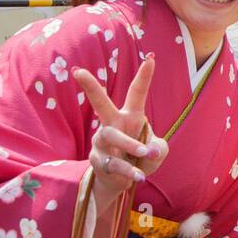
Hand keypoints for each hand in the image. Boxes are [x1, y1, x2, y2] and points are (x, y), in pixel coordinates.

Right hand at [75, 54, 167, 205]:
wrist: (123, 180)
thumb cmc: (141, 158)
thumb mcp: (157, 151)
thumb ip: (159, 148)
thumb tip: (149, 150)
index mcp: (131, 116)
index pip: (136, 92)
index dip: (144, 75)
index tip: (151, 57)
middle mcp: (113, 123)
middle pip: (100, 103)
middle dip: (90, 87)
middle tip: (78, 72)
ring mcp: (102, 140)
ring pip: (112, 136)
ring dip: (130, 144)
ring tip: (145, 153)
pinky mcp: (98, 159)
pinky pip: (114, 163)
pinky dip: (129, 170)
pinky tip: (139, 176)